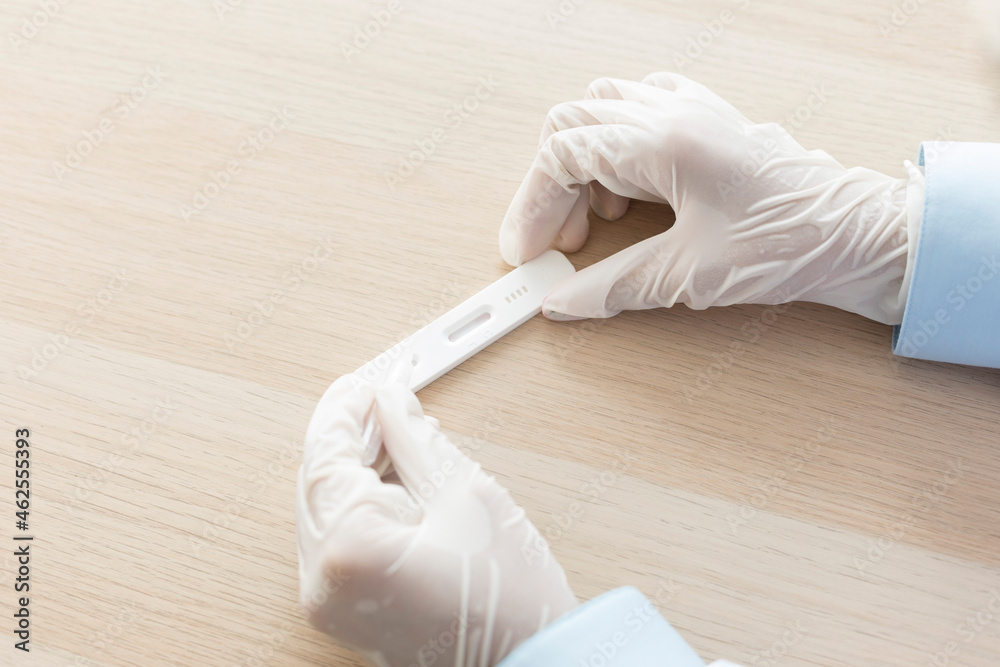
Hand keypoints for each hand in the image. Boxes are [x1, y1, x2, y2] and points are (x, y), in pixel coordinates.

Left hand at [296, 376, 577, 665]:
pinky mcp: (346, 608)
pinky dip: (362, 502)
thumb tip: (391, 402)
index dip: (344, 409)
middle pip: (318, 480)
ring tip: (404, 439)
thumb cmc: (508, 599)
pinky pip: (337, 535)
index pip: (325, 455)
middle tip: (386, 402)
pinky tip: (398, 481)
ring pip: (326, 506)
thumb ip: (416, 440)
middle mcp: (323, 582)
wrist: (530, 662)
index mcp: (348, 549)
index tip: (365, 381)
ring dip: (358, 468)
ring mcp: (330, 601)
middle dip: (351, 437)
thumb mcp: (465, 496)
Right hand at [499, 73, 914, 324]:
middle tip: (562, 242)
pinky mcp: (713, 127)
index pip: (564, 154)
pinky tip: (633, 189)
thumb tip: (561, 301)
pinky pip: (645, 110)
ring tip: (601, 221)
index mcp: (665, 140)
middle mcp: (675, 114)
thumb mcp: (691, 275)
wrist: (863, 238)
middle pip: (575, 124)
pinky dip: (621, 148)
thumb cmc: (793, 245)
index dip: (534, 205)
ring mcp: (695, 114)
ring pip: (606, 110)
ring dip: (585, 164)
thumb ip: (614, 285)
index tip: (529, 251)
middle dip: (553, 186)